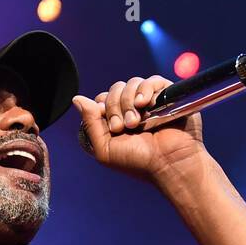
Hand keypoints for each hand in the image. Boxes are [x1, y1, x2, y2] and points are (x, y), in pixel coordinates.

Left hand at [72, 77, 205, 183]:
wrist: (168, 164)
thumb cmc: (138, 161)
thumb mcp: (104, 148)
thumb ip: (90, 123)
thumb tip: (77, 98)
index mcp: (118, 119)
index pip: (103, 99)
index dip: (102, 108)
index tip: (111, 125)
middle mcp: (133, 109)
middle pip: (115, 89)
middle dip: (115, 107)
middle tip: (123, 127)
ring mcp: (150, 102)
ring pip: (131, 83)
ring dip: (129, 102)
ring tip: (136, 122)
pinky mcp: (167, 96)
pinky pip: (151, 81)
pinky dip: (145, 89)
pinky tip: (145, 104)